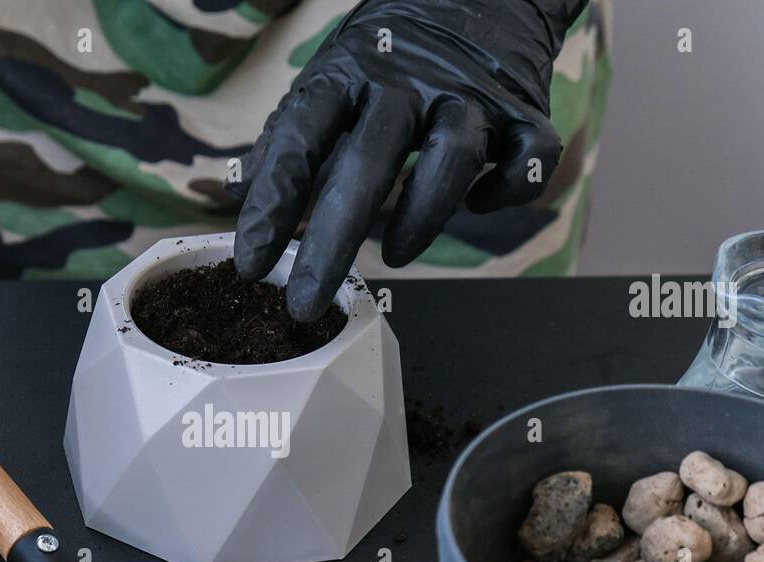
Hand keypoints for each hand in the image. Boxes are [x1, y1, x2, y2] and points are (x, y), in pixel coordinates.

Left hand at [230, 0, 586, 321]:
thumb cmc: (385, 55)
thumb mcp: (327, 82)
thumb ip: (286, 141)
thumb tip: (235, 194)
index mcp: (346, 74)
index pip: (299, 140)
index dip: (271, 204)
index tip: (250, 263)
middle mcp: (405, 81)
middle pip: (368, 163)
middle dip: (333, 241)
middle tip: (306, 304)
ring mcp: (468, 93)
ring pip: (453, 156)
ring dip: (422, 216)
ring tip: (393, 256)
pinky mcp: (523, 106)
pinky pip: (528, 154)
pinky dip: (508, 189)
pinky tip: (480, 205)